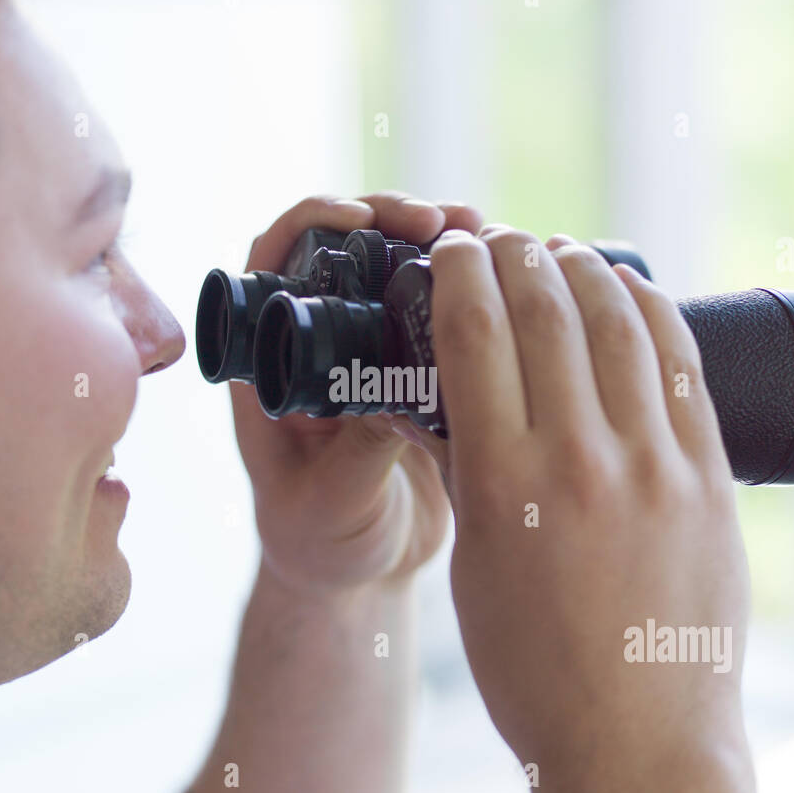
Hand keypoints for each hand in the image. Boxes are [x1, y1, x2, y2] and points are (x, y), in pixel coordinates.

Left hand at [230, 192, 481, 592]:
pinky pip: (447, 311)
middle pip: (346, 248)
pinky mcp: (423, 369)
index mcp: (274, 367)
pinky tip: (520, 281)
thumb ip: (359, 452)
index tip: (363, 220)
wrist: (367, 574)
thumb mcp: (332, 504)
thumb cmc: (322, 546)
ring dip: (447, 245)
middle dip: (395, 218)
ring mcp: (374, 353)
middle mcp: (319, 346)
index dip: (311, 224)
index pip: (273, 262)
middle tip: (448, 220)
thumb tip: (400, 387)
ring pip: (402, 269)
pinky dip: (480, 287)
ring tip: (497, 237)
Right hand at [407, 224, 755, 792]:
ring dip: (584, 269)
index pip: (475, 335)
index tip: (454, 250)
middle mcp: (580, 461)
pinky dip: (652, 312)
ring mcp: (655, 466)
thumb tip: (457, 401)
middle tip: (502, 240)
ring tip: (561, 251)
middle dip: (517, 256)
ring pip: (619, 324)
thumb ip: (470, 476)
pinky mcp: (709, 480)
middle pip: (547, 312)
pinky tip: (630, 289)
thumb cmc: (535, 671)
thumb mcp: (473, 570)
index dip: (461, 273)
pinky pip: (683, 368)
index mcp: (503, 485)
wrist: (636, 742)